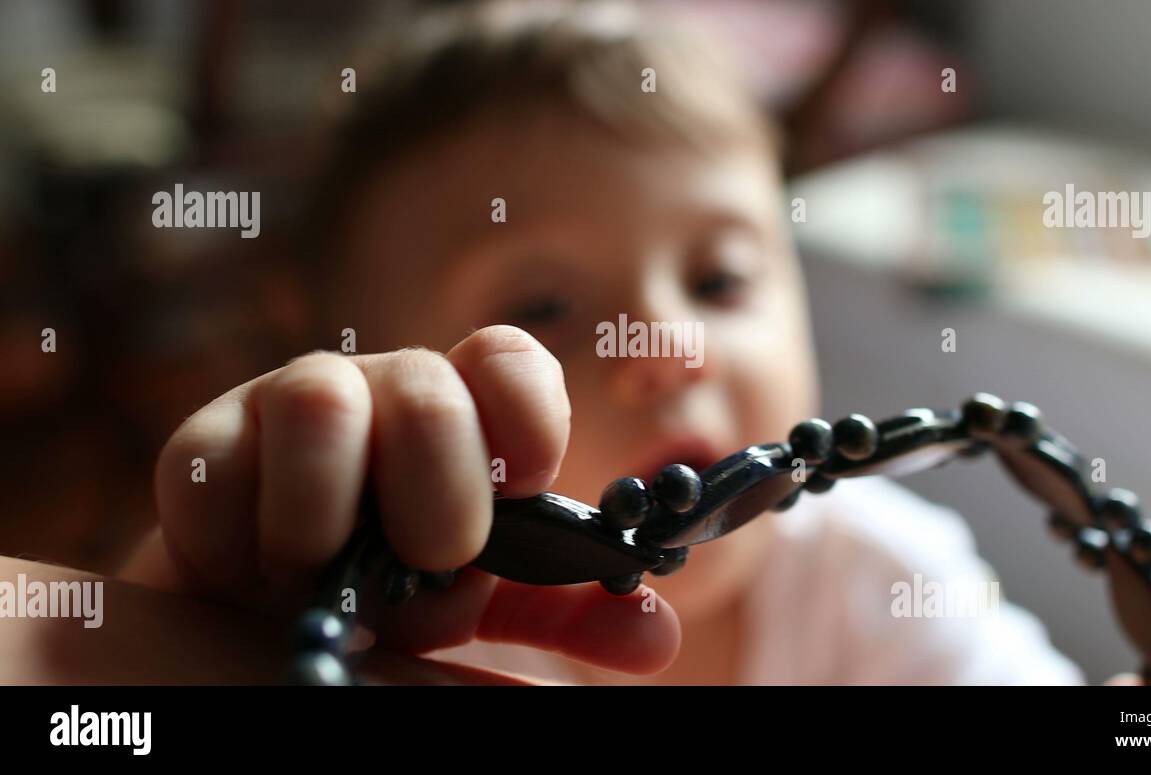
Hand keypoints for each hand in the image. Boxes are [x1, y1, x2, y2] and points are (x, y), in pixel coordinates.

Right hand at [124, 325, 678, 675]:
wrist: (267, 629)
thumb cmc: (389, 601)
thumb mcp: (485, 608)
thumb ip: (561, 610)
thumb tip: (656, 633)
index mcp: (463, 417)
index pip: (507, 360)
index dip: (528, 416)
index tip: (527, 485)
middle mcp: (381, 395)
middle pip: (427, 388)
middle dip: (439, 496)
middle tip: (428, 564)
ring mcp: (288, 410)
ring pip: (321, 401)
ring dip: (329, 518)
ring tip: (325, 575)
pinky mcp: (202, 446)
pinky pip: (211, 465)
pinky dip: (239, 544)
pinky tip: (251, 580)